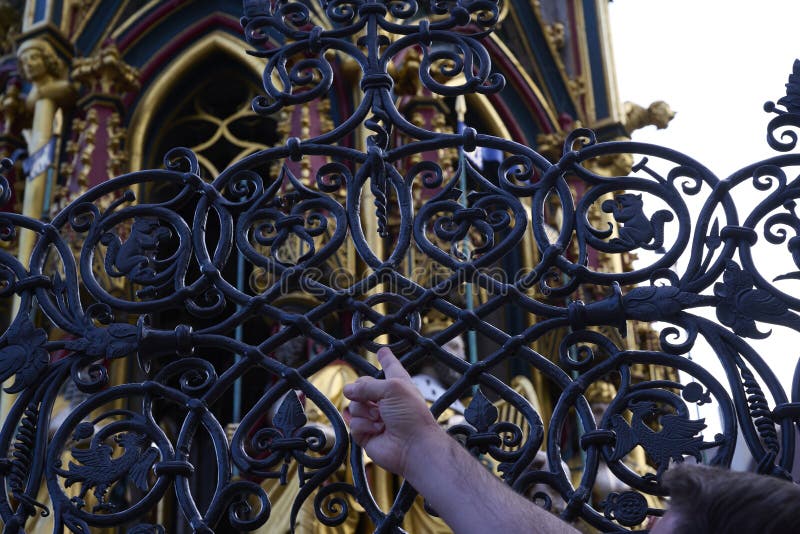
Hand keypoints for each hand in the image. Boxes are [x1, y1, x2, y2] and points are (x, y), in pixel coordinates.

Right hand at [343, 346, 440, 476]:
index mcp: (397, 385)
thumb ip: (367, 385)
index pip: (390, 366)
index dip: (386, 359)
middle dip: (363, 392)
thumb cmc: (411, 415)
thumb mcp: (392, 388)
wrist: (413, 446)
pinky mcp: (366, 434)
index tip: (383, 351)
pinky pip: (353, 423)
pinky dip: (364, 426)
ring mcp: (374, 417)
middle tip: (377, 403)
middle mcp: (385, 400)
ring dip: (366, 411)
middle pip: (361, 386)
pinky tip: (378, 431)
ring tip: (381, 420)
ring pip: (353, 405)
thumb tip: (347, 391)